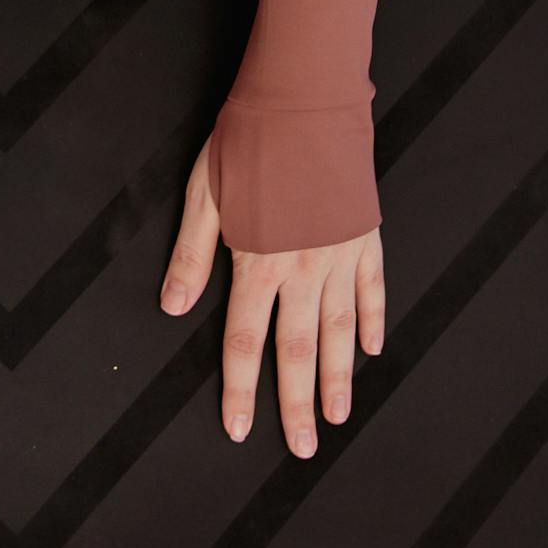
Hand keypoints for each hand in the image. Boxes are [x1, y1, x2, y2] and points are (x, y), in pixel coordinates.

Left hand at [158, 139, 383, 455]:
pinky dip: (374, 321)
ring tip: (337, 417)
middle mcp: (303, 269)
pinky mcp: (365, 235)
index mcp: (258, 262)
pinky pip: (373, 290)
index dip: (241, 390)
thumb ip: (193, 253)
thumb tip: (173, 305)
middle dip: (296, 405)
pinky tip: (374, 350)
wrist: (307, 98)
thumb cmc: (249, 141)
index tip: (241, 430)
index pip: (244, 341)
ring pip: (341, 331)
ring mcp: (340, 255)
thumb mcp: (206, 193)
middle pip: (297, 352)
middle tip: (302, 448)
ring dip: (338, 378)